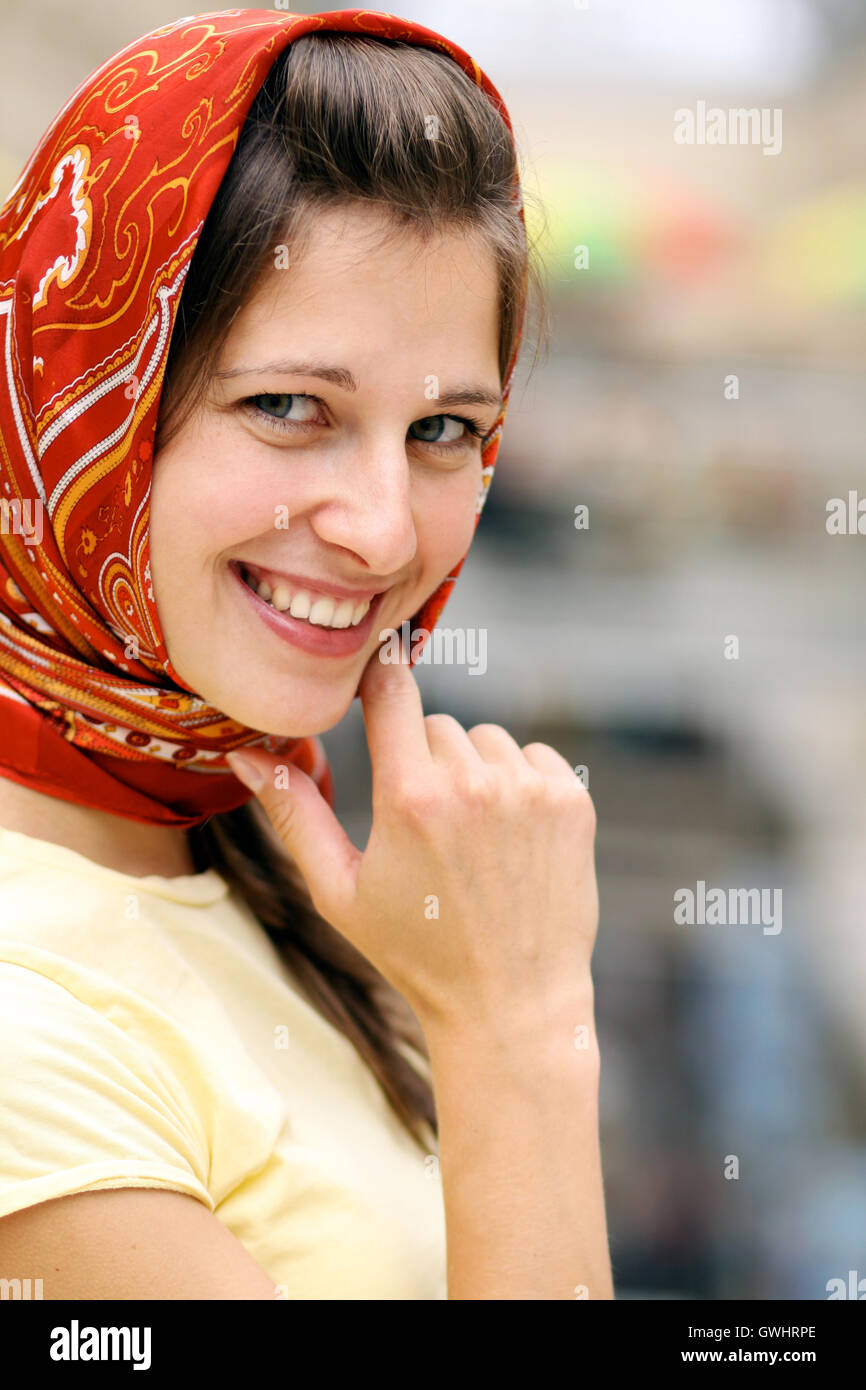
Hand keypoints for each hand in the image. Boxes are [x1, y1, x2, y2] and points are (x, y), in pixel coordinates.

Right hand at [226, 652, 598, 1036]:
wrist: (510, 1004)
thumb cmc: (414, 953)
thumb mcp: (339, 890)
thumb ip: (294, 813)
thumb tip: (245, 752)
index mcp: (410, 798)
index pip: (391, 689)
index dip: (378, 680)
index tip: (374, 680)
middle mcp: (474, 783)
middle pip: (435, 725)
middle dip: (422, 760)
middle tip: (424, 828)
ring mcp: (530, 790)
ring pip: (486, 740)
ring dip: (473, 772)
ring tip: (470, 841)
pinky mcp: (572, 801)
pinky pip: (534, 756)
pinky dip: (520, 783)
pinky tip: (509, 839)